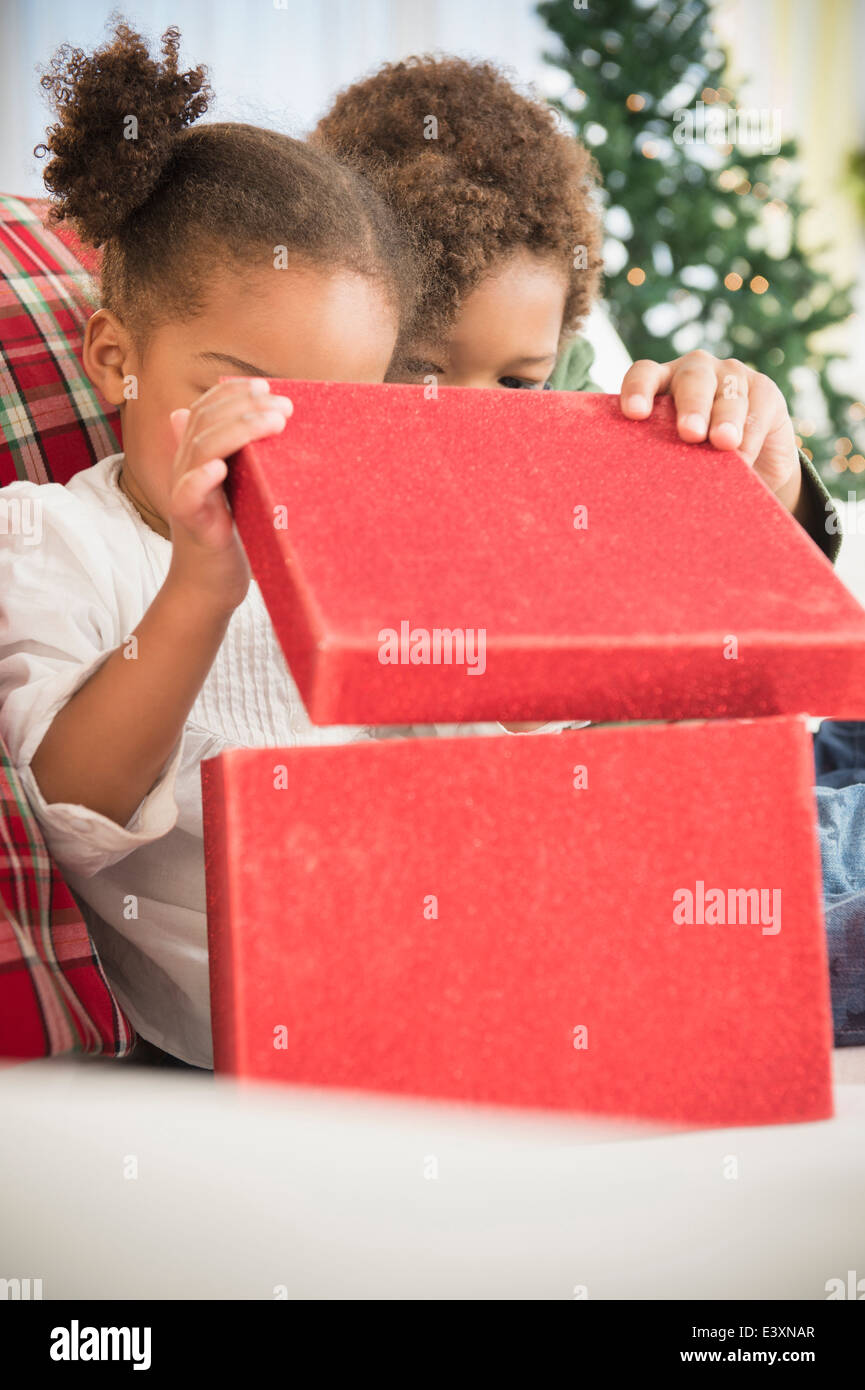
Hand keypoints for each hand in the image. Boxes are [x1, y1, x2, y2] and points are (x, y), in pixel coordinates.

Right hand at [166, 379, 292, 612]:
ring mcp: (185, 494)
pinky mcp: (189, 523)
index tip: (267, 387)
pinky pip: (187, 496)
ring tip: (272, 424)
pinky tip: (219, 469)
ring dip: (237, 431)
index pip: (206, 410)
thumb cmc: (229, 535)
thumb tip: (256, 427)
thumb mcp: (236, 488)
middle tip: (284, 406)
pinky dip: (200, 480)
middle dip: (245, 406)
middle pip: (205, 422)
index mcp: (196, 457)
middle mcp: (185, 469)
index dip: (232, 393)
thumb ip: (237, 456)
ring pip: (201, 450)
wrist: (209, 586)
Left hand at [619, 350, 800, 509]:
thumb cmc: (699, 459)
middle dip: (692, 407)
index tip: (634, 414)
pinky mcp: (764, 389)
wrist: (753, 466)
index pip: (644, 374)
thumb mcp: (675, 455)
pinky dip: (750, 436)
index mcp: (662, 382)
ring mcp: (730, 375)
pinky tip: (745, 459)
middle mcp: (695, 371)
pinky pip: (757, 408)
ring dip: (725, 418)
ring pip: (727, 395)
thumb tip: (647, 484)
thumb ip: (660, 454)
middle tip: (690, 433)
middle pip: (691, 381)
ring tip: (724, 442)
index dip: (638, 389)